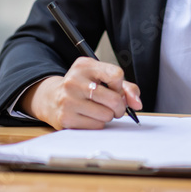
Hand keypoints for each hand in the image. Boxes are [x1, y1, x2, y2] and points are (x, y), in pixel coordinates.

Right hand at [20, 57, 142, 129]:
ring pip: (107, 115)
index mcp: (85, 66)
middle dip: (119, 106)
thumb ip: (125, 87)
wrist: (52, 98)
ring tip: (98, 110)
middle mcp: (74, 81)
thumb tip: (137, 104)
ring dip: (108, 116)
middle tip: (114, 106)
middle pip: (114, 99)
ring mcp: (68, 100)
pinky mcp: (66, 118)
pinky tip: (89, 116)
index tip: (115, 89)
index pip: (116, 75)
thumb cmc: (83, 88)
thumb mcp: (102, 78)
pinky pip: (96, 125)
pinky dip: (98, 123)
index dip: (121, 87)